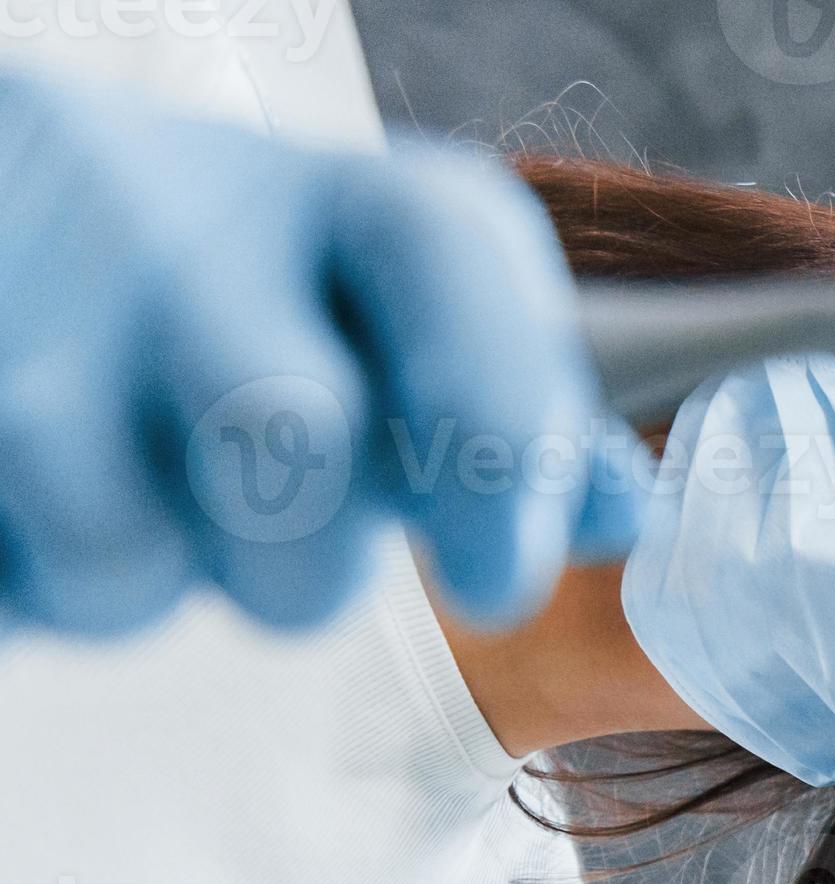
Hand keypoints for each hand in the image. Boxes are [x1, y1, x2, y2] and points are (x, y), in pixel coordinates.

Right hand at [0, 70, 638, 639]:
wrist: (13, 201)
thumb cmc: (258, 295)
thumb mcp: (398, 320)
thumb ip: (519, 410)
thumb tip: (626, 511)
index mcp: (362, 209)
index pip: (461, 283)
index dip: (499, 442)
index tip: (498, 578)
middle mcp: (197, 224)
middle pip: (284, 436)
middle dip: (300, 569)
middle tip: (282, 551)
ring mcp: (42, 294)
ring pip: (118, 545)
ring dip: (137, 582)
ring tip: (137, 510)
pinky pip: (9, 574)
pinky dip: (28, 580)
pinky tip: (35, 503)